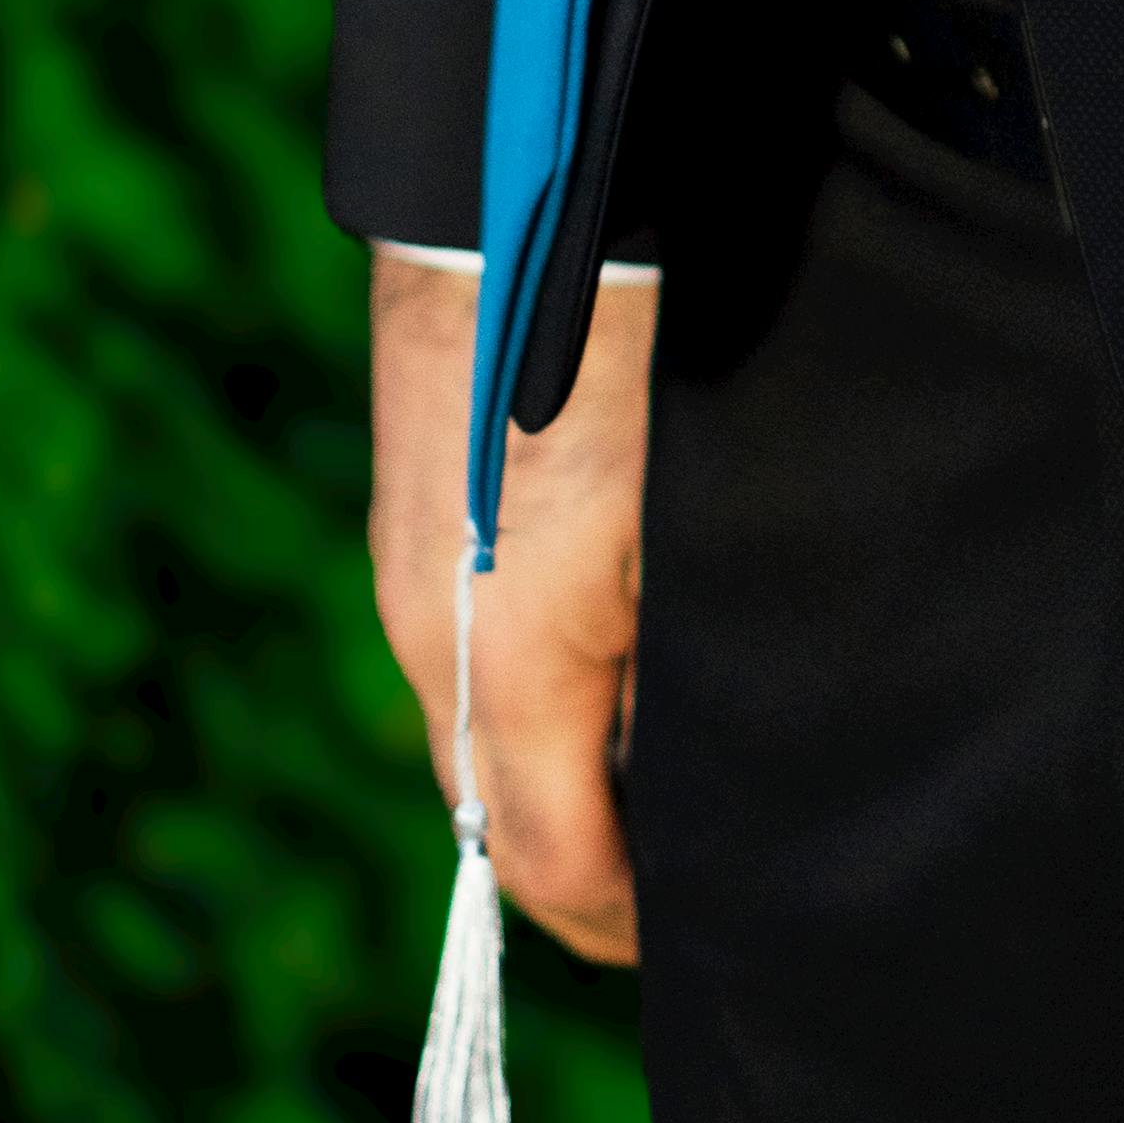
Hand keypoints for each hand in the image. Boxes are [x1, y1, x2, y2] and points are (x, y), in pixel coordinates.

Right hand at [367, 244, 653, 967]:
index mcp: (506, 668)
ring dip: (571, 769)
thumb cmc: (643, 356)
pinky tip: (628, 651)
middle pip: (502, 815)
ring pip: (486, 734)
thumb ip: (680, 685)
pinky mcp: (417, 521)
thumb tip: (711, 787)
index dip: (629, 922)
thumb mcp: (694, 541)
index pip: (550, 866)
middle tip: (705, 870)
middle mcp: (433, 641)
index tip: (705, 934)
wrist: (525, 188)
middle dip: (599, 860)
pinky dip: (540, 691)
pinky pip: (471, 656)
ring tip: (682, 763)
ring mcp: (412, 578)